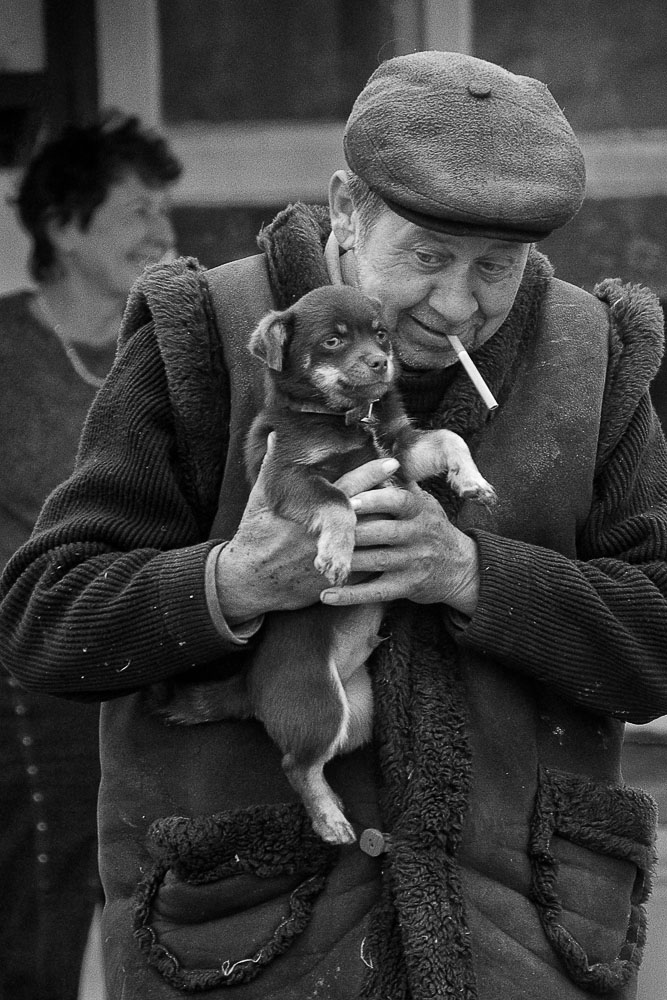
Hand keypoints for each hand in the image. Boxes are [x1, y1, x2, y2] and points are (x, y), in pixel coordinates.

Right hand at [214, 447, 401, 622]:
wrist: (249, 580)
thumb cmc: (255, 535)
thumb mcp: (260, 499)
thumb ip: (272, 468)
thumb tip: (279, 436)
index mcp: (309, 511)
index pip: (348, 488)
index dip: (372, 475)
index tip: (392, 464)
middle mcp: (324, 535)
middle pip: (367, 515)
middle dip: (390, 502)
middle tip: (413, 490)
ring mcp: (331, 559)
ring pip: (371, 542)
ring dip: (389, 530)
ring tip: (410, 518)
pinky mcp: (334, 581)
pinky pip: (366, 568)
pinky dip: (381, 557)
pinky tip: (395, 548)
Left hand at [320, 481, 479, 615]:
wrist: (461, 567)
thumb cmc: (431, 528)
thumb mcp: (424, 503)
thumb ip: (400, 486)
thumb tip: (378, 460)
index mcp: (420, 510)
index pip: (399, 501)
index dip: (374, 500)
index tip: (350, 501)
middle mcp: (420, 535)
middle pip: (382, 532)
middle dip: (353, 532)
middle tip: (322, 531)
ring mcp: (414, 563)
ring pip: (376, 561)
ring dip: (347, 560)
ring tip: (318, 560)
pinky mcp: (407, 586)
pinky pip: (376, 592)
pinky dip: (350, 595)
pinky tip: (327, 595)